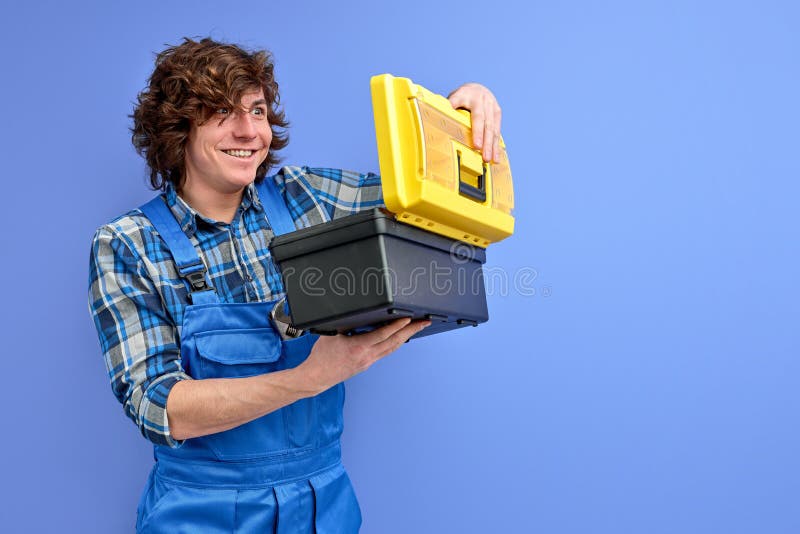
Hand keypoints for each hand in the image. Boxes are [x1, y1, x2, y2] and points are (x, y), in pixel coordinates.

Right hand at [298, 318, 429, 393]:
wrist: (317, 377)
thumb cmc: (321, 357)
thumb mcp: (332, 334)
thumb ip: (346, 323)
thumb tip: (356, 311)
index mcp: (358, 347)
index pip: (383, 334)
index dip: (397, 325)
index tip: (408, 318)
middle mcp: (367, 356)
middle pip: (394, 342)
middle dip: (411, 331)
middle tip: (423, 322)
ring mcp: (368, 361)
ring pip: (392, 348)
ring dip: (406, 337)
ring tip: (416, 328)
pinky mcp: (366, 364)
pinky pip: (385, 352)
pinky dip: (395, 343)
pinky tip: (400, 338)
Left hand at [448, 83, 502, 162]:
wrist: (477, 88)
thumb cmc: (463, 96)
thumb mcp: (454, 97)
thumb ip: (449, 107)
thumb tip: (436, 117)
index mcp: (474, 98)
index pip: (477, 117)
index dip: (477, 132)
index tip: (476, 146)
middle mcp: (485, 102)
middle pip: (487, 125)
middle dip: (486, 143)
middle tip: (485, 157)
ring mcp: (493, 108)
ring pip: (494, 129)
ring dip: (493, 146)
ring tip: (492, 160)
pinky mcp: (498, 114)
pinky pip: (498, 131)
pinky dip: (497, 145)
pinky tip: (497, 156)